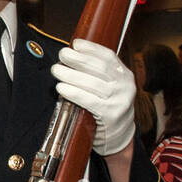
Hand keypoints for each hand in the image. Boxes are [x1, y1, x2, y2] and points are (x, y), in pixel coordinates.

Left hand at [51, 38, 135, 156]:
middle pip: (98, 67)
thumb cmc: (109, 109)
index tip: (76, 44)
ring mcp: (119, 101)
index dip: (91, 48)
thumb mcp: (110, 88)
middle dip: (77, 59)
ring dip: (70, 74)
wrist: (120, 137)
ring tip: (56, 70)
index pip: (108, 56)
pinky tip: (61, 87)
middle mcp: (125, 86)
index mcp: (125, 75)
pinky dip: (73, 92)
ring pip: (91, 83)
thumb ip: (98, 74)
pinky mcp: (110, 115)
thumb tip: (72, 56)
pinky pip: (88, 100)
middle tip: (62, 55)